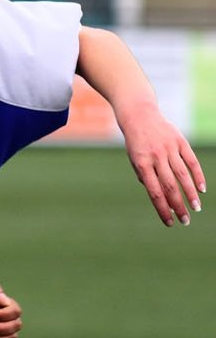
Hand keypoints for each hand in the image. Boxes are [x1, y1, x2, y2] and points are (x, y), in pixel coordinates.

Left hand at [118, 101, 205, 226]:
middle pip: (170, 186)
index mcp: (142, 164)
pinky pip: (191, 161)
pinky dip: (198, 175)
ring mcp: (169, 149)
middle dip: (178, 205)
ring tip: (196, 208)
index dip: (162, 209)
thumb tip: (160, 196)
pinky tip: (202, 189)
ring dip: (191, 194)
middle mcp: (156, 157)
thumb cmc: (136, 142)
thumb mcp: (135, 160)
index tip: (169, 222)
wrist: (139, 115)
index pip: (154, 192)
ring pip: (183, 175)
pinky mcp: (180, 141)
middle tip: (185, 221)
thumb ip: (146, 177)